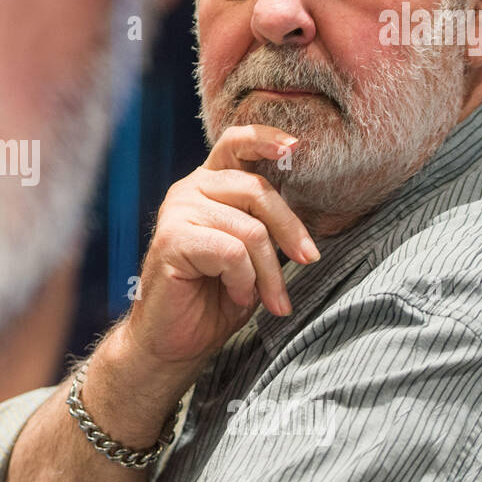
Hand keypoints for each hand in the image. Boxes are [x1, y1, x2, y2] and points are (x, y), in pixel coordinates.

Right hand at [122, 124, 319, 383]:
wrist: (174, 342)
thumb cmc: (214, 298)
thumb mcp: (250, 252)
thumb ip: (265, 222)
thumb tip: (310, 208)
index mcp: (208, 184)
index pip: (235, 142)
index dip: (266, 139)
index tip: (296, 147)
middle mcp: (189, 189)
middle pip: (257, 190)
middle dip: (291, 231)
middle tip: (308, 262)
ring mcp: (176, 212)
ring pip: (250, 229)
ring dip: (268, 272)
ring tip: (266, 298)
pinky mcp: (171, 240)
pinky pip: (232, 253)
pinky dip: (243, 281)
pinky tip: (236, 295)